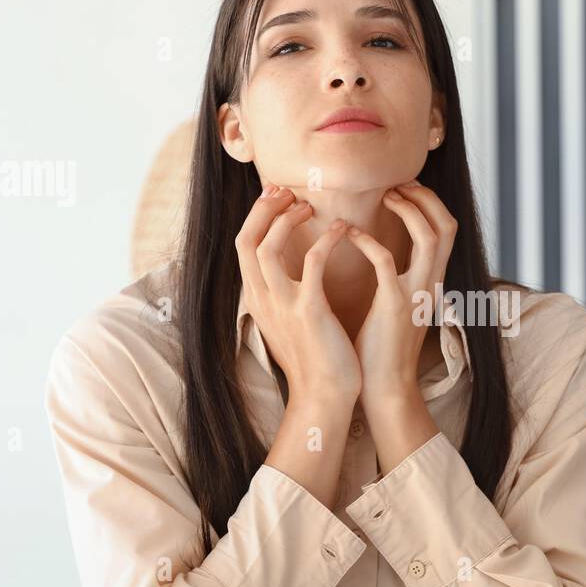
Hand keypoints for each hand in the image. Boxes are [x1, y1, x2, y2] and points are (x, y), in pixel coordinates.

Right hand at [234, 179, 360, 402]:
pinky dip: (326, 239)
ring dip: (288, 219)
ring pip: (268, 245)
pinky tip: (343, 229)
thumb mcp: (289, 322)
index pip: (243, 247)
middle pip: (246, 239)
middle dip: (263, 209)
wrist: (325, 395)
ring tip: (310, 206)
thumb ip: (283, 295)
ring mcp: (282, 305)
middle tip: (287, 191)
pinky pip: (312, 262)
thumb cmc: (315, 359)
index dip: (257, 217)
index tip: (276, 197)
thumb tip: (288, 271)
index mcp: (258, 300)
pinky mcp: (308, 310)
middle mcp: (262, 300)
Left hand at [344, 180, 457, 408]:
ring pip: (431, 236)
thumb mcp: (397, 306)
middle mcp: (432, 283)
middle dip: (426, 198)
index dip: (430, 203)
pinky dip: (369, 241)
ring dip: (409, 210)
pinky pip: (386, 261)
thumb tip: (386, 258)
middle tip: (398, 185)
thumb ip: (398, 280)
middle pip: (448, 225)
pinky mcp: (394, 305)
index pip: (447, 230)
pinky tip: (349, 234)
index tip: (404, 189)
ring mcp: (417, 293)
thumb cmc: (382, 349)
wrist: (384, 387)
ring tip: (385, 197)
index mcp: (432, 282)